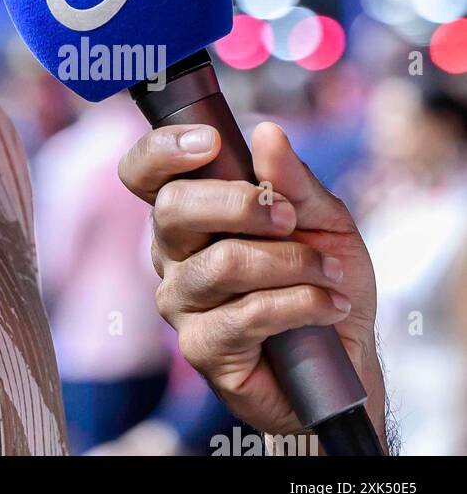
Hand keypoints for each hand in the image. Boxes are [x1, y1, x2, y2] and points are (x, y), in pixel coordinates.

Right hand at [118, 120, 386, 447]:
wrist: (350, 359)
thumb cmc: (325, 280)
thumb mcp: (324, 219)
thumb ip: (293, 180)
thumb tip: (267, 133)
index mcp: (190, 213)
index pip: (142, 173)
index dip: (161, 151)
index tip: (210, 143)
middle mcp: (172, 253)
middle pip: (173, 208)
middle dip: (242, 204)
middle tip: (291, 219)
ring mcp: (180, 302)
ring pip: (222, 263)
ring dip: (291, 263)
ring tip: (328, 274)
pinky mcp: (201, 348)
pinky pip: (247, 314)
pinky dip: (301, 303)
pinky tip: (328, 306)